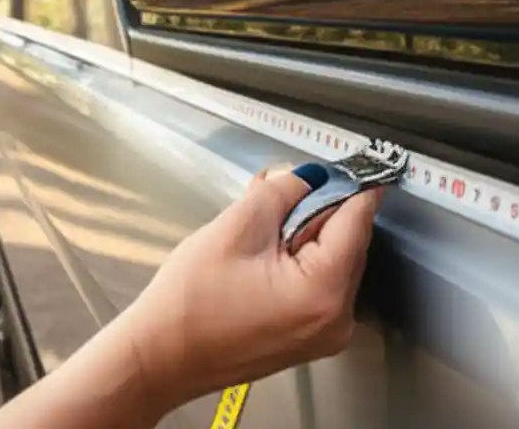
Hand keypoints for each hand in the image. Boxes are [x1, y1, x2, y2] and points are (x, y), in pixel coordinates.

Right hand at [125, 164, 384, 406]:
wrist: (160, 359)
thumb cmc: (189, 303)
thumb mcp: (238, 226)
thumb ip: (285, 191)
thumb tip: (314, 175)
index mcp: (323, 292)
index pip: (358, 220)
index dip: (352, 184)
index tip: (349, 161)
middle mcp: (337, 319)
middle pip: (349, 241)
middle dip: (319, 209)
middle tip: (282, 190)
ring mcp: (327, 333)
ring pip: (335, 260)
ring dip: (307, 233)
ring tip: (262, 224)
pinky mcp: (311, 337)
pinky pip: (321, 283)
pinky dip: (301, 260)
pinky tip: (266, 251)